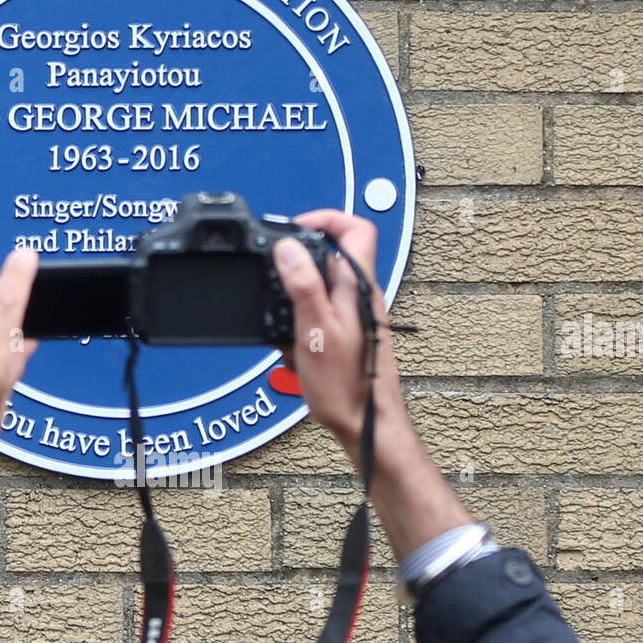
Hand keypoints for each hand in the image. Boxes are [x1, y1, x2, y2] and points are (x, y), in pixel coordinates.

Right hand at [274, 210, 407, 466]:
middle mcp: (359, 296)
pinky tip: (296, 353)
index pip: (355, 229)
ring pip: (316, 294)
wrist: (366, 424)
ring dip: (293, 311)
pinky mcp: (345, 336)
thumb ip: (303, 285)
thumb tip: (289, 247)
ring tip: (289, 336)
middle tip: (277, 292)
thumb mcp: (315, 330)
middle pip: (327, 260)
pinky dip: (299, 333)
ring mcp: (353, 316)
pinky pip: (315, 320)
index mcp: (357, 286)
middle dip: (294, 276)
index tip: (294, 230)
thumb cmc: (348, 385)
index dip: (324, 219)